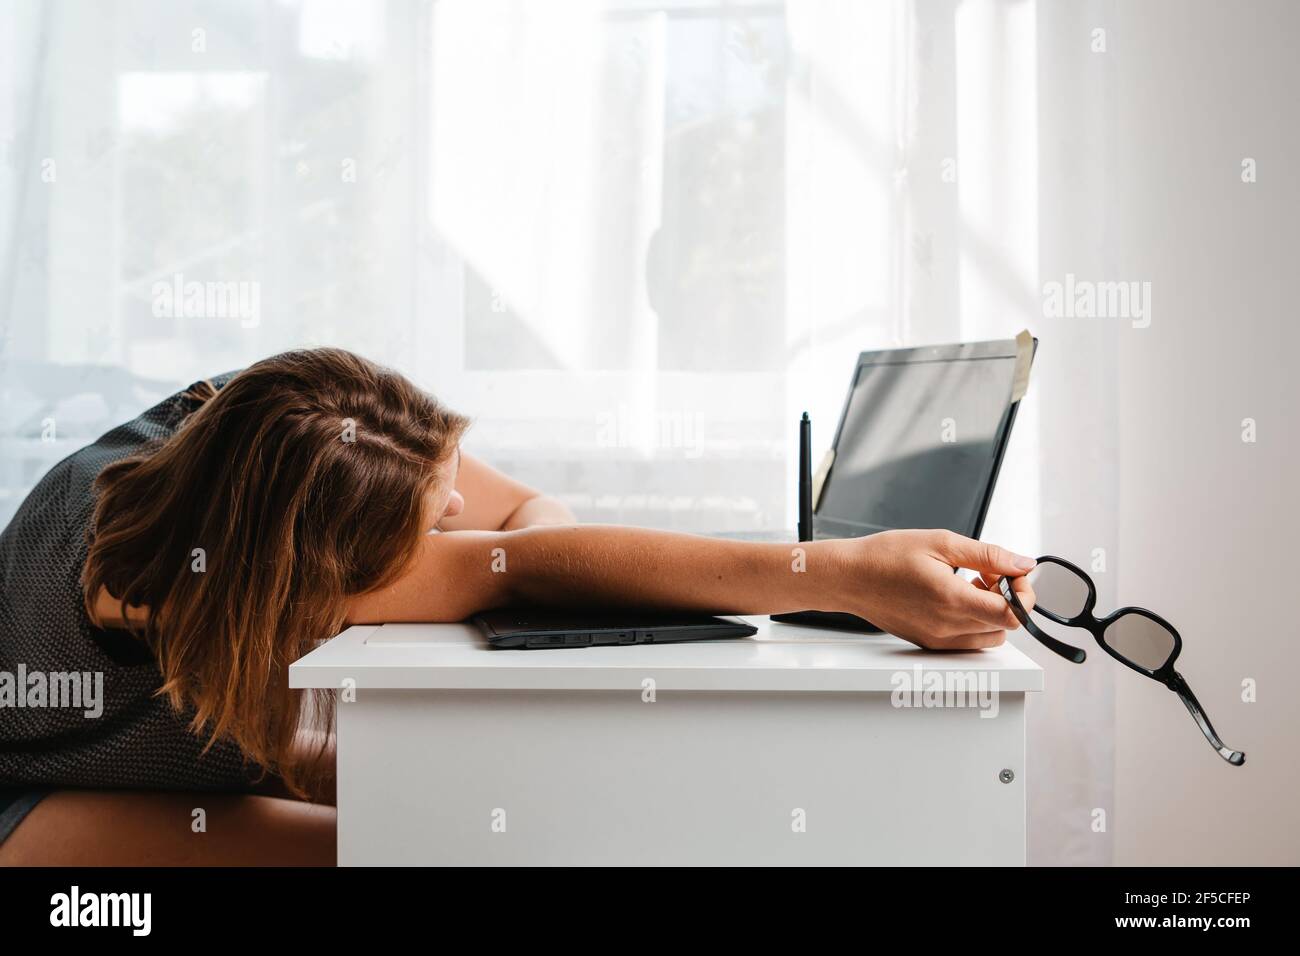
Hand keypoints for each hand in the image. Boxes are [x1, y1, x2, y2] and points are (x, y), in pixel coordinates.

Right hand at [829, 529, 1036, 650]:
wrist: (850, 577)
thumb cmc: (886, 557)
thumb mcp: (941, 542)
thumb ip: (988, 555)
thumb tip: (1022, 563)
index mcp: (952, 600)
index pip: (1013, 615)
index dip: (1023, 593)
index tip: (1013, 573)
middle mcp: (946, 627)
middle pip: (1005, 627)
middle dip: (1008, 597)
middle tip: (989, 572)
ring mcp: (937, 639)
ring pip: (989, 637)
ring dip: (992, 612)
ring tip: (972, 585)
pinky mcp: (929, 642)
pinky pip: (967, 641)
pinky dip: (974, 621)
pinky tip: (957, 596)